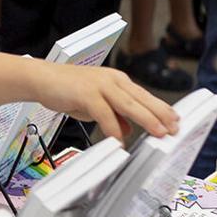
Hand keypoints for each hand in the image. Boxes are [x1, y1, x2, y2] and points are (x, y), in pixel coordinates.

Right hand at [38, 63, 179, 140]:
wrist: (41, 78)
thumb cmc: (66, 89)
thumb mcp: (93, 104)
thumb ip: (112, 114)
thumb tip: (127, 128)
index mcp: (117, 80)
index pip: (144, 95)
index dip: (160, 108)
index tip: (174, 120)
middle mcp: (112, 80)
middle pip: (142, 98)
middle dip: (160, 114)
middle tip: (174, 128)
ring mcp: (100, 85)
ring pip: (129, 104)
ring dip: (146, 119)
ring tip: (158, 132)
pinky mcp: (86, 93)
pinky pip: (104, 113)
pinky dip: (112, 128)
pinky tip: (119, 139)